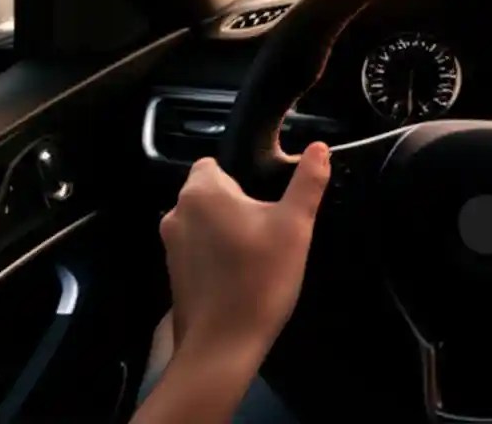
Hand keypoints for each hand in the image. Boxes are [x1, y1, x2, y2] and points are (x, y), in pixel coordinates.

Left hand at [159, 143, 330, 353]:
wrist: (223, 344)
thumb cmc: (260, 279)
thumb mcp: (295, 226)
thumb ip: (308, 182)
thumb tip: (319, 148)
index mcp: (202, 192)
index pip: (216, 163)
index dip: (243, 176)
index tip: (267, 199)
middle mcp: (177, 212)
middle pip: (211, 192)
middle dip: (238, 203)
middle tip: (270, 229)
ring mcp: (171, 244)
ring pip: (205, 222)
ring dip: (226, 229)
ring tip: (257, 253)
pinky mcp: (173, 271)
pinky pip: (198, 249)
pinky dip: (216, 254)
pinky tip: (241, 274)